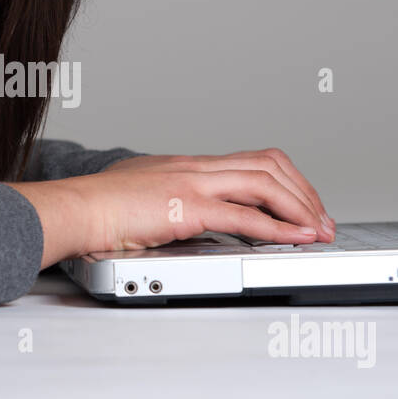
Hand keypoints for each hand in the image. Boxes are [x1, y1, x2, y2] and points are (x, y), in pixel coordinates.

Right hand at [80, 148, 334, 249]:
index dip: (286, 181)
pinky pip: (245, 216)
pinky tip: (297, 239)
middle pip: (269, 164)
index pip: (251, 160)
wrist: (74, 210)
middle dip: (304, 192)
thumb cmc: (96, 210)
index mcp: (187, 166)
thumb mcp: (140, 196)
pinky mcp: (188, 207)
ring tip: (319, 230)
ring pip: (266, 182)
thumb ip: (166, 203)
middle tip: (323, 221)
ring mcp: (193, 183)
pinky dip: (279, 228)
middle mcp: (196, 167)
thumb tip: (178, 219)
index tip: (301, 207)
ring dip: (300, 208)